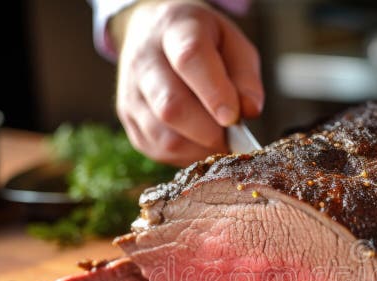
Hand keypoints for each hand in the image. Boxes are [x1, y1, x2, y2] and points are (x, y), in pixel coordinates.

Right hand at [113, 0, 263, 165]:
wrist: (154, 35)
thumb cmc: (202, 42)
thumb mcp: (232, 44)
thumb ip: (245, 76)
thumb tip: (248, 111)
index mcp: (174, 29)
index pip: (190, 59)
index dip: (215, 93)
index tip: (234, 118)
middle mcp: (144, 59)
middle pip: (171, 106)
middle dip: (210, 132)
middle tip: (233, 136)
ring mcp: (131, 93)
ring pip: (165, 137)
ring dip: (200, 148)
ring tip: (219, 139)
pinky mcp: (128, 120)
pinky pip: (159, 150)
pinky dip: (187, 155)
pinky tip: (200, 142)